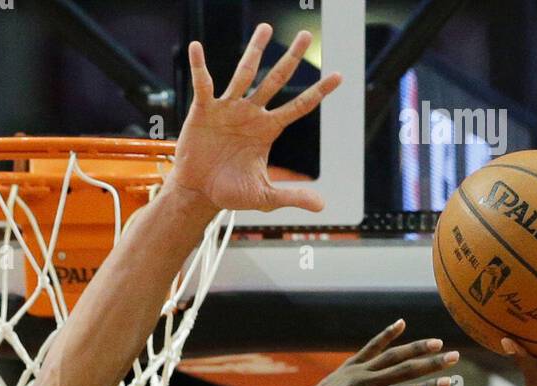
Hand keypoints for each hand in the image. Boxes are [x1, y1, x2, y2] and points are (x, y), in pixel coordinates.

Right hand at [168, 23, 340, 214]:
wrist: (199, 193)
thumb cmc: (230, 193)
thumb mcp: (265, 197)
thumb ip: (293, 196)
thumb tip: (322, 206)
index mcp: (268, 129)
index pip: (299, 107)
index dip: (319, 93)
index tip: (339, 76)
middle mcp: (251, 113)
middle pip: (276, 80)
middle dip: (292, 59)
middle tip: (307, 36)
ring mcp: (229, 108)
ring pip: (245, 73)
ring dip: (255, 51)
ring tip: (266, 28)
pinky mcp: (205, 109)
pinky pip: (204, 83)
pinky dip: (199, 66)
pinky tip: (197, 48)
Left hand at [307, 321, 457, 385]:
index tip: (449, 382)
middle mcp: (366, 383)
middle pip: (405, 370)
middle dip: (431, 363)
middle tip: (454, 356)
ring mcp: (357, 372)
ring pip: (391, 355)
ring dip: (415, 347)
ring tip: (436, 342)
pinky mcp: (349, 365)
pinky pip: (370, 346)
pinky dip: (386, 334)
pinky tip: (401, 323)